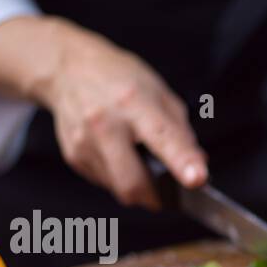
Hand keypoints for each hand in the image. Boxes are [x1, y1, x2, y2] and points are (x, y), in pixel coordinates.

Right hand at [0, 16, 206, 207]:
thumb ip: (181, 132)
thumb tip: (198, 166)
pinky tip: (116, 154)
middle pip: (133, 182)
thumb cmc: (120, 80)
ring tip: (136, 160)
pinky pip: (104, 182)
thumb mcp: (159, 93)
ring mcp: (84, 141)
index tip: (197, 179)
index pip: (163, 137)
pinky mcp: (73, 155)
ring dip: (136, 186)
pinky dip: (118, 178)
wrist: (68, 69)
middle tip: (166, 193)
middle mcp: (105, 123)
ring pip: (119, 188)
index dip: (182, 161)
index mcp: (134, 102)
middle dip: (155, 197)